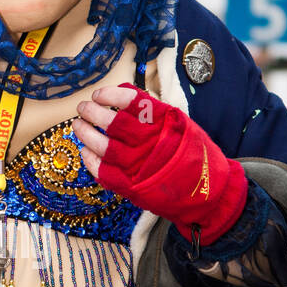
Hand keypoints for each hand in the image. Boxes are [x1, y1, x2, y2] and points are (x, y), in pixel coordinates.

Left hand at [73, 83, 248, 244]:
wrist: (208, 193)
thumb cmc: (193, 154)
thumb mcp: (180, 123)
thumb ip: (153, 109)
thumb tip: (122, 93)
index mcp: (166, 123)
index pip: (132, 102)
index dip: (110, 96)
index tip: (99, 94)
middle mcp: (152, 143)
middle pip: (113, 124)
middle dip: (92, 112)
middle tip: (83, 107)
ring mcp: (140, 167)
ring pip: (103, 147)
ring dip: (86, 134)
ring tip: (78, 125)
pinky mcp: (132, 187)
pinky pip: (104, 172)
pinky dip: (91, 160)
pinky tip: (85, 151)